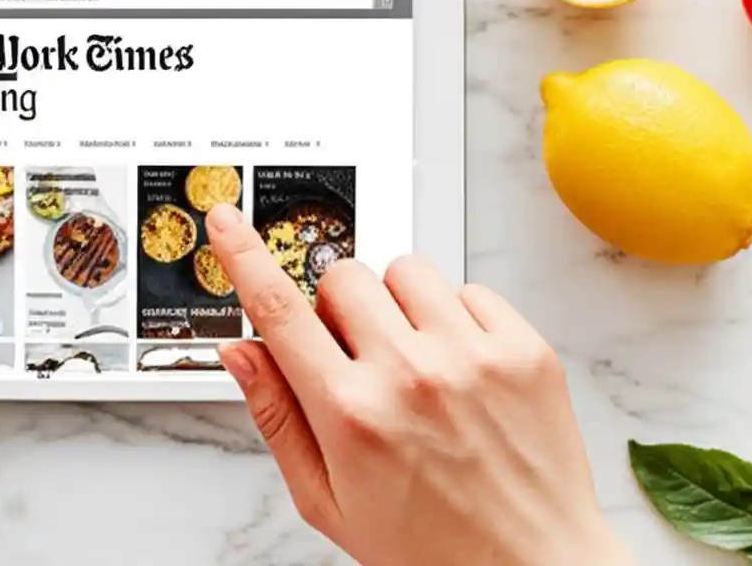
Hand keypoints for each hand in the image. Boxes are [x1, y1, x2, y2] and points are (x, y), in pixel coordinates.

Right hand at [206, 204, 632, 565]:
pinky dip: (455, 316)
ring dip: (396, 304)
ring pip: (404, 269)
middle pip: (342, 276)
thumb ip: (277, 417)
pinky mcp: (523, 349)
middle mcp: (409, 375)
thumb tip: (240, 351)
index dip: (243, 255)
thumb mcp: (327, 500)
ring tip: (414, 360)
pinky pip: (468, 287)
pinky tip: (459, 368)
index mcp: (350, 414)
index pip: (278, 310)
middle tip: (356, 356)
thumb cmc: (429, 547)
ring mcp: (472, 357)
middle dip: (336, 309)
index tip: (227, 219)